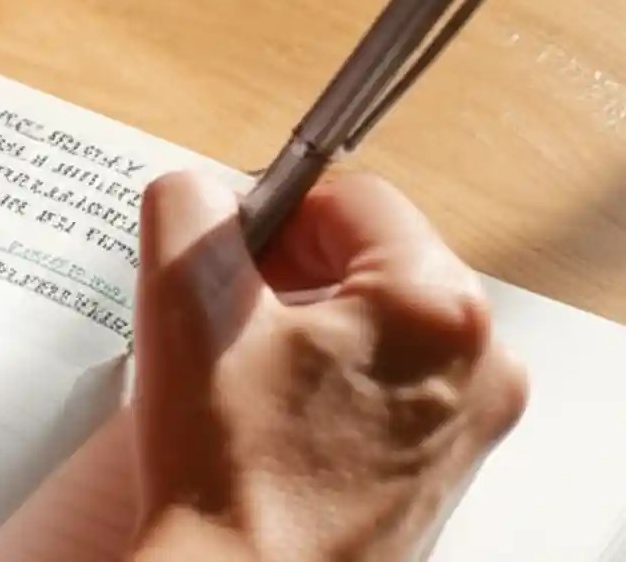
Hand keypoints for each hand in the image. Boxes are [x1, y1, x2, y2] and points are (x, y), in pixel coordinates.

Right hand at [129, 170, 528, 560]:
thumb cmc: (231, 476)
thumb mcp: (186, 307)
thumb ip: (187, 211)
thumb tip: (197, 191)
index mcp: (439, 308)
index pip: (351, 201)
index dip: (270, 215)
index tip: (224, 254)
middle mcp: (480, 365)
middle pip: (372, 260)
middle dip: (287, 273)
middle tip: (222, 313)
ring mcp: (467, 423)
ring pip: (375, 323)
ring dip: (304, 325)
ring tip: (241, 371)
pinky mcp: (440, 467)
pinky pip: (385, 382)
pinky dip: (328, 378)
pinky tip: (271, 413)